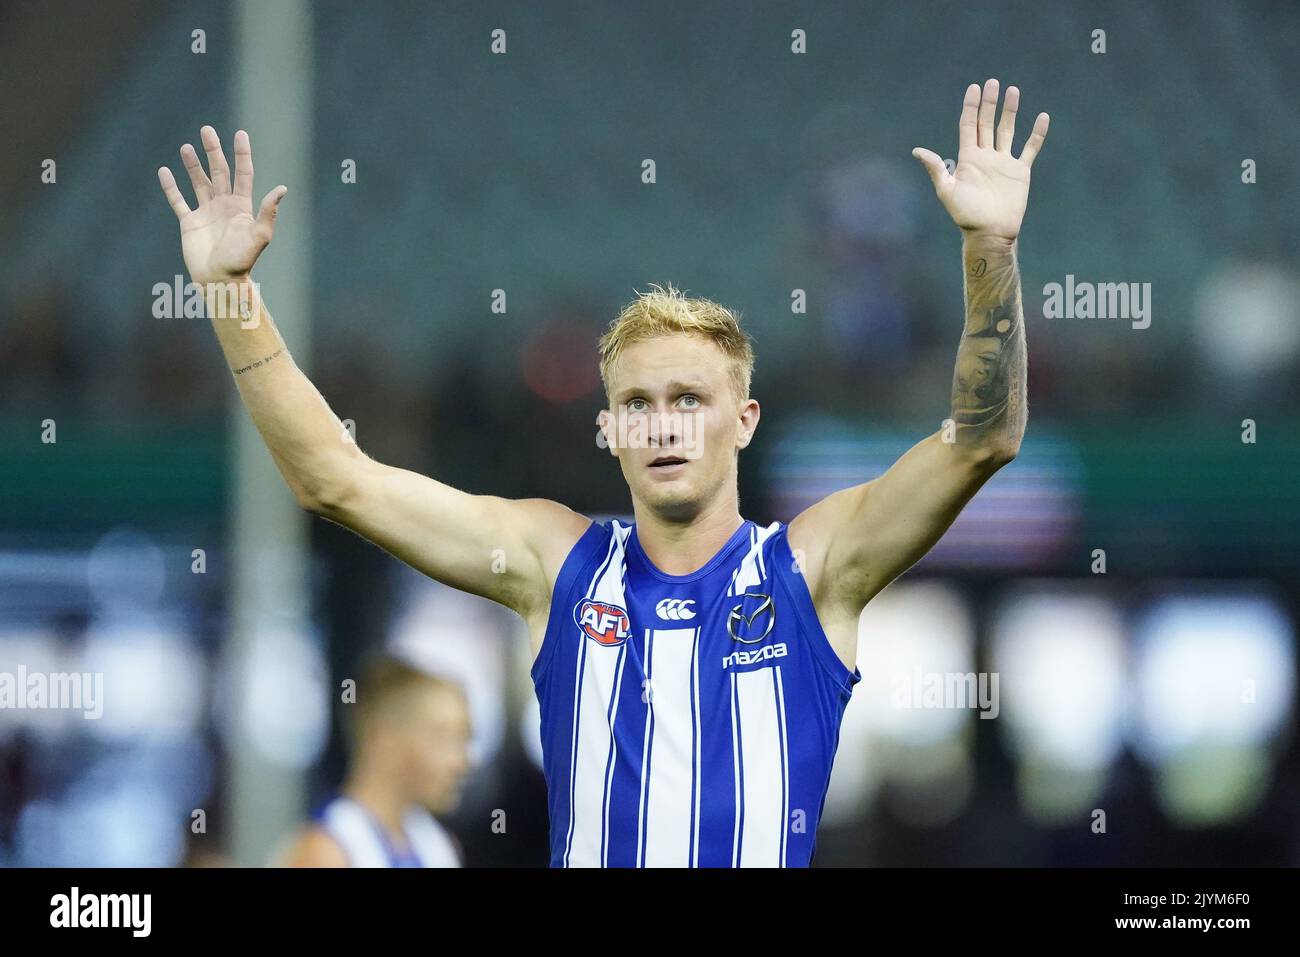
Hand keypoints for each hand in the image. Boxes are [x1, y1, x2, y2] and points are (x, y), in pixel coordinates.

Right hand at [157, 126, 286, 283]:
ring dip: (193, 165)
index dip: (242, 154)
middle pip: (219, 172)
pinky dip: (171, 187)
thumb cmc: (241, 261)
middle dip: (213, 151)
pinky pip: (178, 201)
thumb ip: (268, 212)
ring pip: (199, 182)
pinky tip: (164, 171)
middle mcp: (224, 206)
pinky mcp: (189, 223)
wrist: (219, 280)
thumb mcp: (259, 236)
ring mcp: (206, 213)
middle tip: (207, 130)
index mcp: (242, 206)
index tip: (240, 133)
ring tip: (186, 147)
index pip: (243, 174)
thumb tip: (282, 189)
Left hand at [912, 79, 1048, 240]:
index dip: (970, 107)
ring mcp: (1003, 163)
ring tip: (1013, 90)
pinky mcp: (1020, 172)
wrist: (990, 233)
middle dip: (989, 103)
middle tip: (992, 82)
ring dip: (1010, 111)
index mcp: (968, 159)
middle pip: (987, 123)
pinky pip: (1030, 148)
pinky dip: (1036, 134)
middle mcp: (985, 157)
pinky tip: (1042, 117)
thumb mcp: (947, 190)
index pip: (968, 126)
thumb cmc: (966, 215)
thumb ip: (936, 168)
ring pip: (1007, 130)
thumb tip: (917, 151)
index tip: (974, 88)